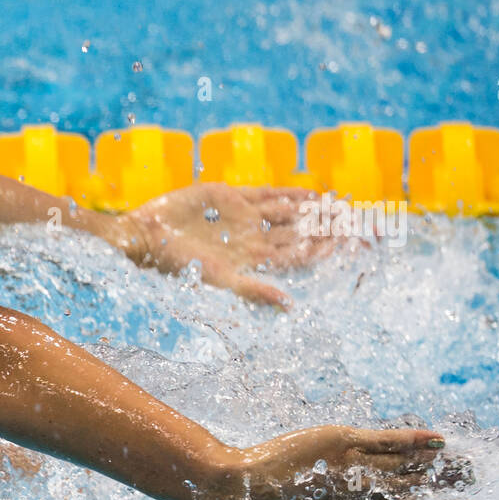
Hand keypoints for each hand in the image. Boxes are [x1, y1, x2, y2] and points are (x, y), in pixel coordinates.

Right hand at [125, 182, 335, 307]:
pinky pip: (267, 193)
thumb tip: (289, 307)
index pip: (294, 255)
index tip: (345, 241)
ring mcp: (242, 217)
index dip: (320, 248)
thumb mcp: (218, 280)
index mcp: (250, 260)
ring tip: (338, 204)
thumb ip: (253, 290)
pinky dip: (289, 192)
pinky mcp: (229, 196)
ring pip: (286, 212)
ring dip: (311, 208)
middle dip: (322, 226)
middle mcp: (250, 239)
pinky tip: (311, 192)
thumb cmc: (176, 264)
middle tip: (352, 218)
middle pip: (296, 232)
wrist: (146, 235)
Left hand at [203, 425, 475, 499]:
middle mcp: (357, 496)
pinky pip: (386, 440)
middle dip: (446, 484)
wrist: (242, 490)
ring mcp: (351, 468)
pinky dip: (413, 440)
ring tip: (464, 461)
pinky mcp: (341, 443)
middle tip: (476, 478)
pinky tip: (438, 440)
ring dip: (438, 462)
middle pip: (412, 487)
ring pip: (404, 465)